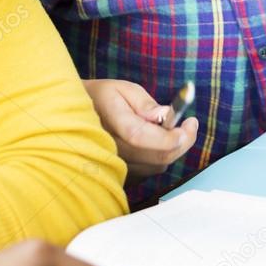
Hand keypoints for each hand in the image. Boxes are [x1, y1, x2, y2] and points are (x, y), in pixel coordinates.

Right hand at [83, 79, 198, 179]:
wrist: (75, 117)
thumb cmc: (102, 99)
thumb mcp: (123, 89)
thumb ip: (145, 103)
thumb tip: (166, 115)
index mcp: (110, 122)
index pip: (140, 137)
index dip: (169, 136)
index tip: (189, 123)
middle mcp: (110, 149)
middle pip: (156, 157)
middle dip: (181, 141)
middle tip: (190, 124)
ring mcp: (113, 166)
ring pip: (157, 166)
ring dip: (171, 149)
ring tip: (168, 129)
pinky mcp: (119, 176)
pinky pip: (150, 172)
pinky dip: (159, 157)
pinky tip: (154, 142)